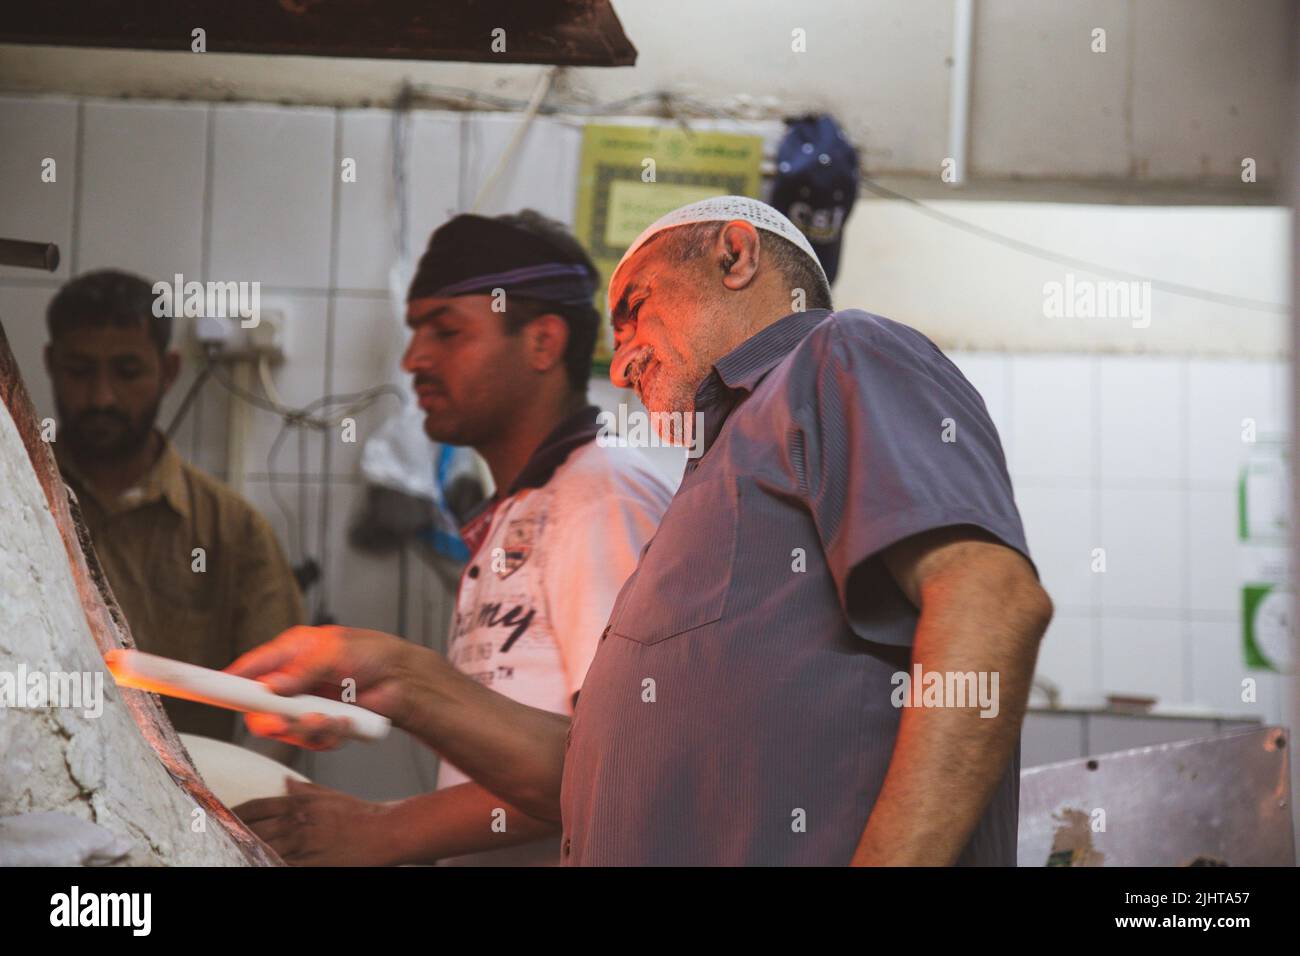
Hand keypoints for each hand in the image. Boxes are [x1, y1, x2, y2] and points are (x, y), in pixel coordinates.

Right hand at [225, 625, 412, 749]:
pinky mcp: (322, 725)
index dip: (229, 680)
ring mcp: (306, 705)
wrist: (403, 679)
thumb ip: (302, 670)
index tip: (211, 689)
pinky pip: (312, 741)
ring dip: (306, 727)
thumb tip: (272, 687)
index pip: (251, 668)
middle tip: (280, 721)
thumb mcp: (334, 652)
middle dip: (269, 719)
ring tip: (330, 716)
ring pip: (285, 730)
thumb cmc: (371, 653)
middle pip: (259, 710)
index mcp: (291, 653)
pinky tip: (345, 720)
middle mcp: (293, 681)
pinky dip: (327, 735)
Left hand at [232, 779, 396, 865]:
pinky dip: (267, 864)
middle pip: (253, 828)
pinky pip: (282, 865)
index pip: (257, 806)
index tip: (220, 817)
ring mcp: (303, 843)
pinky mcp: (312, 862)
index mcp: (300, 802)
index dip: (235, 812)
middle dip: (232, 833)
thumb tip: (285, 782)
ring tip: (227, 854)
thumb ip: (305, 789)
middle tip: (214, 837)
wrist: (384, 830)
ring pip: (263, 848)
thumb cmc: (360, 814)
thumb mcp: (330, 795)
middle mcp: (298, 821)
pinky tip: (254, 864)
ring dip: (244, 851)